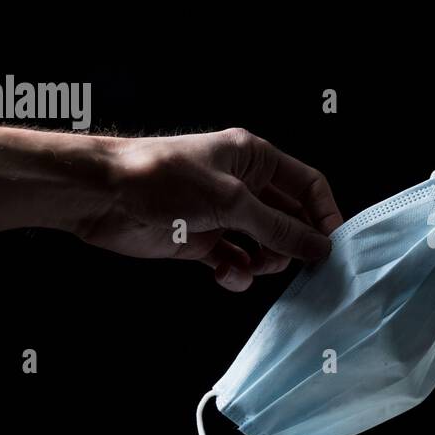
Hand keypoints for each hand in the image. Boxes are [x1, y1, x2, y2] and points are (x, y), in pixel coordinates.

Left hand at [77, 128, 342, 290]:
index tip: (332, 246)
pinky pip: (236, 263)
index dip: (324, 214)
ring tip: (251, 267)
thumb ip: (279, 228)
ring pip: (265, 246)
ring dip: (264, 263)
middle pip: (289, 220)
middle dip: (294, 244)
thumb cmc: (163, 178)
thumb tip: (319, 246)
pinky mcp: (202, 241)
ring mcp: (223, 215)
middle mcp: (243, 185)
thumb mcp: (231, 202)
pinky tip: (226, 275)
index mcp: (255, 159)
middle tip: (297, 266)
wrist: (102, 196)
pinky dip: (236, 273)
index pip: (307, 186)